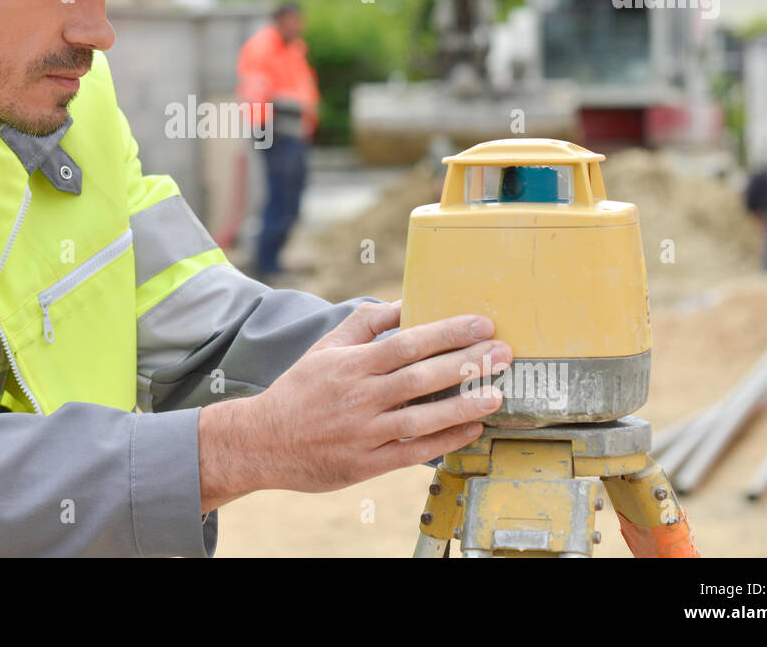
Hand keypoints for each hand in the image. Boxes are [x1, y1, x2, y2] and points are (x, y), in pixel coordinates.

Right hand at [198, 301, 509, 509]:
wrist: (262, 441)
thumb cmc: (299, 391)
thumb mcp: (325, 348)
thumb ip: (364, 324)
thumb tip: (404, 303)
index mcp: (350, 365)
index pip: (407, 343)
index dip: (447, 333)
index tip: (482, 324)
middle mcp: (359, 397)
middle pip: (421, 377)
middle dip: (467, 363)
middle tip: (504, 354)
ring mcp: (364, 433)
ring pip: (422, 417)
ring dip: (463, 405)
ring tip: (497, 393)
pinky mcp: (366, 464)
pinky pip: (413, 451)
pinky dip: (444, 440)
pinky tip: (471, 429)